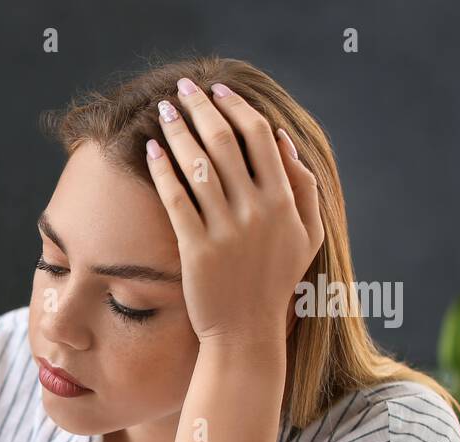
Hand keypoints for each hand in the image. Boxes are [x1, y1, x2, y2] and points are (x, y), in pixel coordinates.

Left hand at [145, 78, 323, 348]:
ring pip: (199, 166)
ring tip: (162, 113)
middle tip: (182, 90)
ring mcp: (227, 230)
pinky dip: (163, 170)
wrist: (246, 333)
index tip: (218, 91)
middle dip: (201, 108)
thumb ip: (305, 187)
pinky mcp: (198, 249)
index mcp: (285, 201)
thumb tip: (282, 141)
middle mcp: (258, 210)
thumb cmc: (274, 283)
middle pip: (225, 142)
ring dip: (178, 131)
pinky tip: (152, 151)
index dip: (236, 107)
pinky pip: (176, 199)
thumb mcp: (307, 236)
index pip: (259, 137)